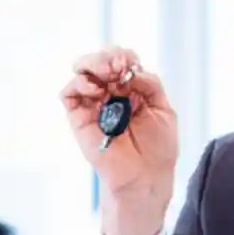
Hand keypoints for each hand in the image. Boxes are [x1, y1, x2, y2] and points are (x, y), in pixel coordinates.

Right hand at [61, 46, 178, 234]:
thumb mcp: (164, 109)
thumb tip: (130, 70)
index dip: (124, 56)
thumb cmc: (158, 149)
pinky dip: (79, 84)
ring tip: (107, 74)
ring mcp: (94, 105)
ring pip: (81, 71)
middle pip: (99, 61)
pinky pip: (69, 94)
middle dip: (106, 57)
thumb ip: (149, 84)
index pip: (121, 60)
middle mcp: (111, 94)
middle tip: (117, 67)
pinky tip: (95, 90)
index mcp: (131, 89)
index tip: (130, 64)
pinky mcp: (79, 119)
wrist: (146, 178)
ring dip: (92, 64)